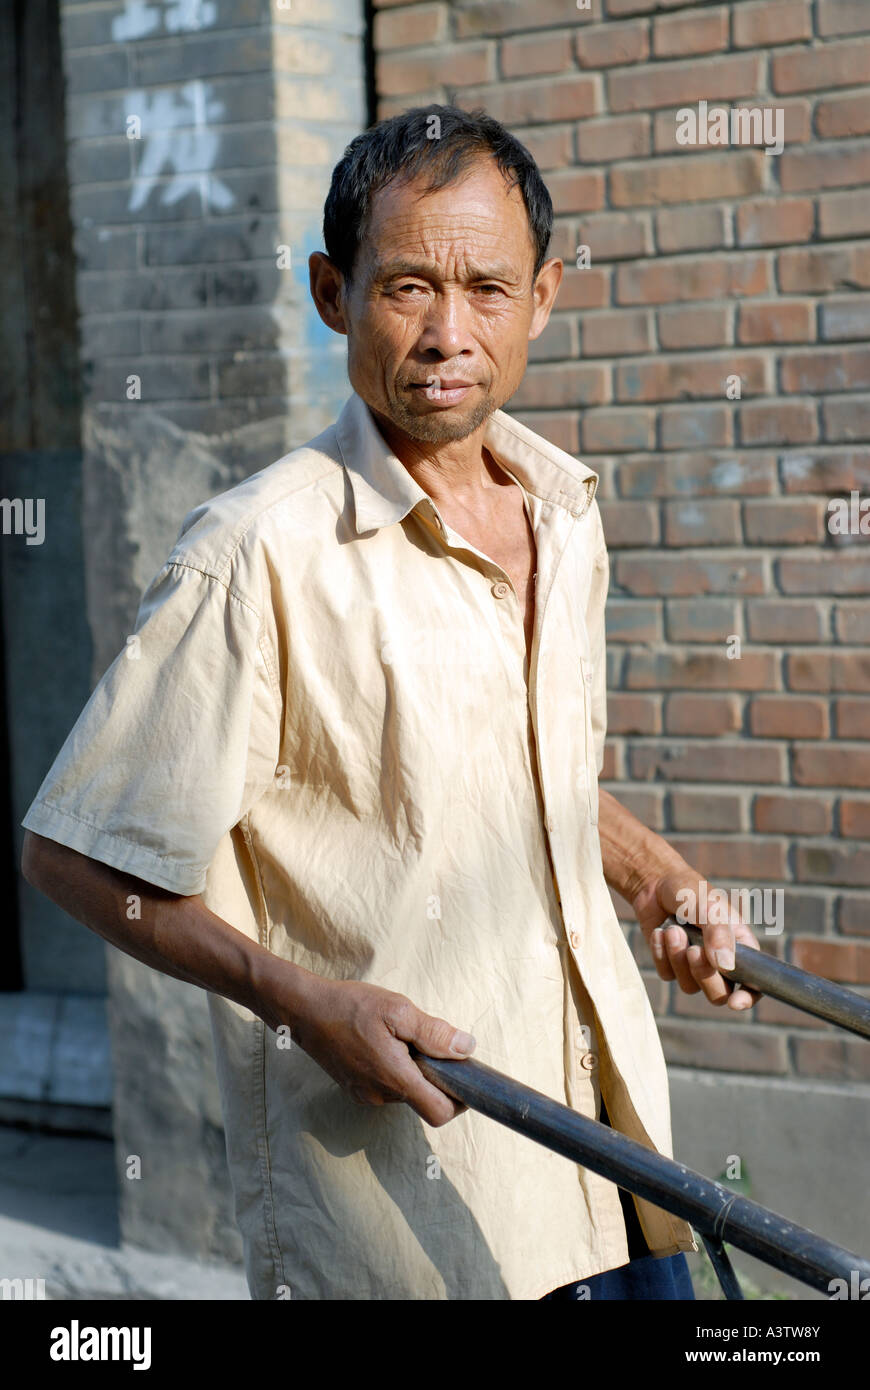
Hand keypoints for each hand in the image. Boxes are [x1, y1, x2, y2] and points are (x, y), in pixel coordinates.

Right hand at [289, 977, 475, 1125]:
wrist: (303, 1010)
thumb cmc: (349, 1007)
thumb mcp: (398, 1010)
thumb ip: (434, 1034)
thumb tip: (467, 1048)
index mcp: (395, 1079)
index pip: (440, 1113)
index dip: (460, 1100)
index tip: (464, 1074)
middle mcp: (380, 1095)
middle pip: (424, 1100)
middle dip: (435, 1076)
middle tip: (429, 1041)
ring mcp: (366, 1095)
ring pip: (405, 1092)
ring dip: (413, 1070)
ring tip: (400, 1036)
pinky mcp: (355, 1089)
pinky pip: (387, 1086)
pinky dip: (395, 1069)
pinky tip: (383, 1042)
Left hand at [632, 867, 762, 1011]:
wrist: (656, 884)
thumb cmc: (690, 891)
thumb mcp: (709, 907)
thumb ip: (718, 934)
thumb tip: (725, 967)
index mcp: (740, 949)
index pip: (754, 985)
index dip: (748, 998)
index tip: (736, 1003)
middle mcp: (719, 963)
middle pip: (719, 994)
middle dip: (704, 974)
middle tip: (692, 949)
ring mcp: (694, 967)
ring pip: (690, 987)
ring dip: (679, 959)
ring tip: (673, 930)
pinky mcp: (670, 965)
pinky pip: (667, 976)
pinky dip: (661, 953)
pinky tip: (660, 931)